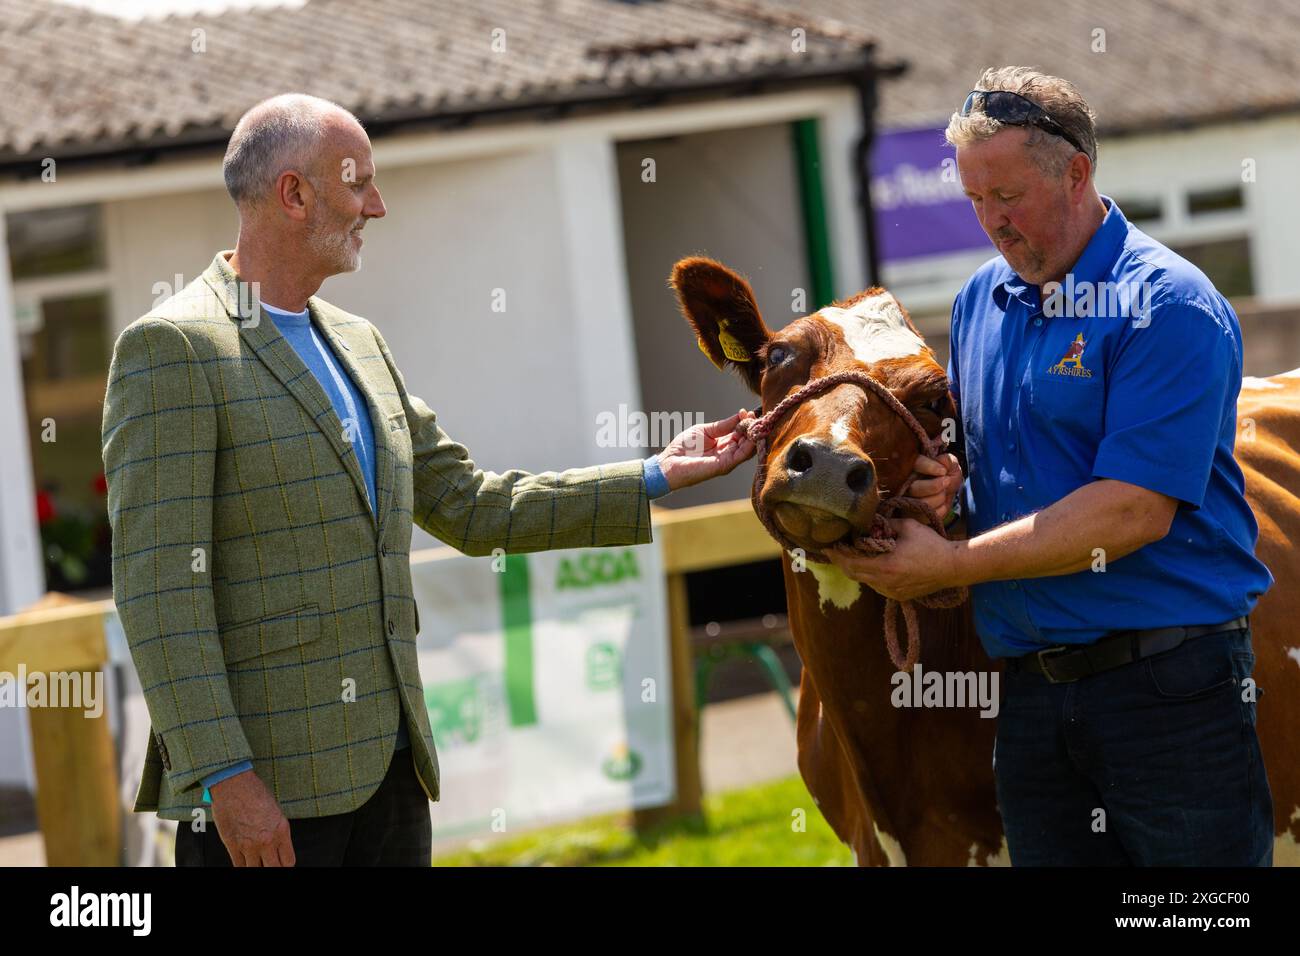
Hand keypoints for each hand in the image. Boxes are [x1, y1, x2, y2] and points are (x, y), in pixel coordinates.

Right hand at [209, 769, 294, 865]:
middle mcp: (267, 841)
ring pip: (255, 870)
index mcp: (281, 830)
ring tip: (256, 861)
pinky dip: (242, 865)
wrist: (234, 785)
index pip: (288, 861)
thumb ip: (277, 832)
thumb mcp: (276, 811)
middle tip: (269, 863)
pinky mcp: (232, 845)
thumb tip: (277, 847)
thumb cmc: (255, 793)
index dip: (285, 864)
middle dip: (273, 867)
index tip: (281, 862)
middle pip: (274, 869)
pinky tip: (244, 861)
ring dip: (256, 866)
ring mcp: (249, 845)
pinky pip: (239, 866)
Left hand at [657, 408, 757, 490]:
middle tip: (755, 416)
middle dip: (752, 427)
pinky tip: (751, 434)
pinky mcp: (724, 466)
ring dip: (754, 435)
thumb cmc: (684, 447)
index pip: (740, 433)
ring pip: (748, 448)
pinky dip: (749, 445)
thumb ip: (723, 425)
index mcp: (722, 443)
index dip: (745, 422)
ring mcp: (727, 460)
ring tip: (755, 422)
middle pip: (747, 440)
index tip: (748, 412)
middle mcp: (727, 452)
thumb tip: (741, 415)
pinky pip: (742, 455)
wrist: (670, 461)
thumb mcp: (706, 430)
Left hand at [826, 518, 963, 600]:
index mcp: (884, 566)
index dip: (836, 555)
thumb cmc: (931, 544)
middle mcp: (884, 583)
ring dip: (856, 568)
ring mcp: (891, 592)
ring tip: (853, 554)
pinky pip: (876, 586)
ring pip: (864, 581)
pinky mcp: (898, 596)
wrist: (952, 567)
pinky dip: (870, 575)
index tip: (826, 547)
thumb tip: (868, 522)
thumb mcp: (906, 526)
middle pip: (853, 574)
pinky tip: (873, 564)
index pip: (850, 563)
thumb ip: (884, 524)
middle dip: (842, 562)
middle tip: (835, 549)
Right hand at [908, 452, 961, 519]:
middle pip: (914, 488)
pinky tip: (942, 504)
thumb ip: (947, 460)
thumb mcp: (950, 465)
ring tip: (945, 493)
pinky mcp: (913, 515)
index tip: (943, 471)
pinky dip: (941, 510)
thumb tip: (942, 462)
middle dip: (934, 486)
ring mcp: (907, 501)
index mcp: (912, 467)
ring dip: (939, 498)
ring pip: (922, 503)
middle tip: (947, 482)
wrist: (947, 493)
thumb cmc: (945, 476)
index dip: (929, 467)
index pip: (914, 464)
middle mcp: (905, 484)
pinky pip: (927, 515)